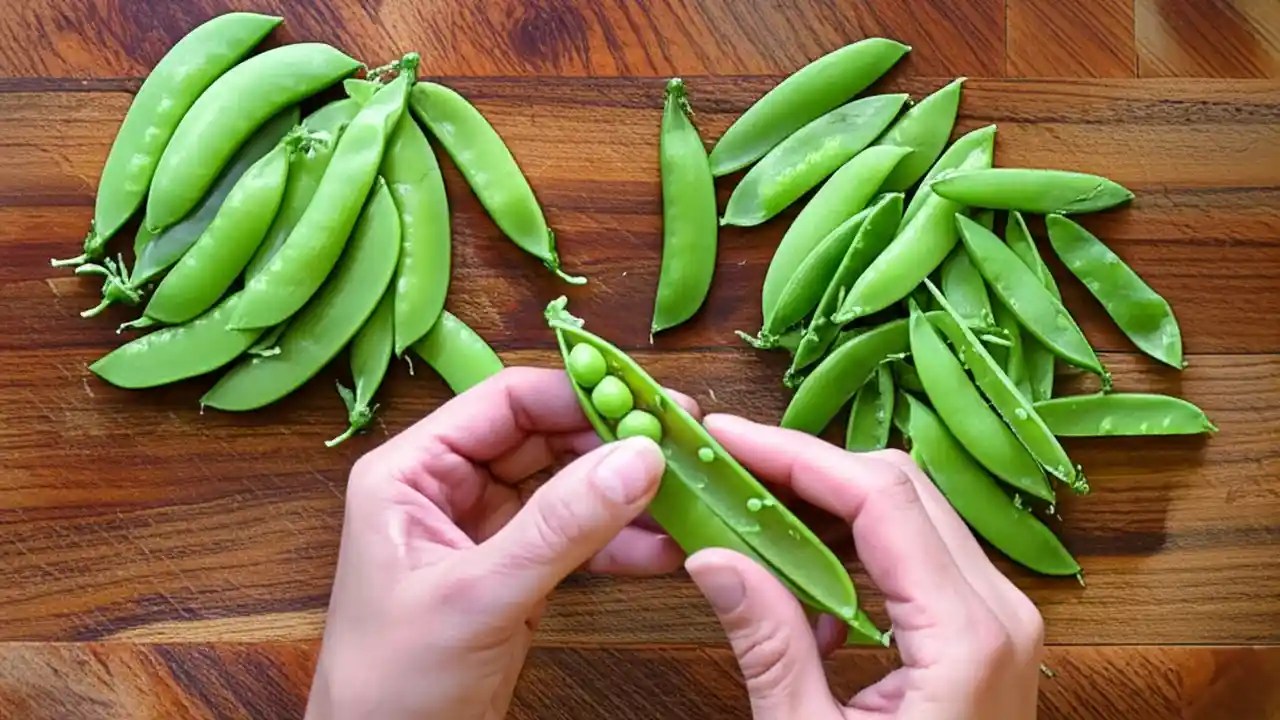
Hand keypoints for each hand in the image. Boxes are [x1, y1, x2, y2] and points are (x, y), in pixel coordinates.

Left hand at [305, 367, 685, 719]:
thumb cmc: (393, 686)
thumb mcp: (479, 594)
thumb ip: (561, 524)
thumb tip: (638, 456)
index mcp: (411, 472)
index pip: (505, 402)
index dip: (578, 393)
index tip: (648, 401)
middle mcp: (446, 489)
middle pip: (544, 438)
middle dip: (612, 442)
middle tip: (682, 443)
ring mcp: (484, 533)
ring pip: (567, 487)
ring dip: (624, 494)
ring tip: (685, 496)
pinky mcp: (514, 575)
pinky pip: (575, 538)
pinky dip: (619, 542)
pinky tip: (663, 549)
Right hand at [686, 415, 1042, 719]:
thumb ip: (769, 645)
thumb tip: (711, 559)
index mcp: (968, 637)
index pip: (881, 499)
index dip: (796, 455)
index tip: (726, 440)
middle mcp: (999, 612)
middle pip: (899, 488)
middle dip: (806, 465)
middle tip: (725, 464)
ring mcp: (998, 620)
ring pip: (908, 513)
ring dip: (826, 501)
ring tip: (747, 503)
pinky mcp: (981, 635)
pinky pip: (914, 558)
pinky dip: (851, 547)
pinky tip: (795, 575)